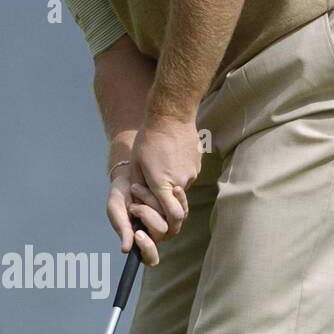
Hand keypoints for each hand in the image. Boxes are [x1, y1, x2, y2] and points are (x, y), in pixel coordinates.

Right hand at [106, 167, 168, 266]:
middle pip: (160, 231)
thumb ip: (121, 228)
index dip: (147, 248)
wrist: (130, 174)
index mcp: (140, 240)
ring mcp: (169, 223)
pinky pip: (183, 209)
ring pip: (171, 218)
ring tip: (139, 191)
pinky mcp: (177, 210)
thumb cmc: (121, 194)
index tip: (138, 234)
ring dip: (153, 201)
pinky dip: (178, 198)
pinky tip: (174, 189)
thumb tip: (125, 249)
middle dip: (145, 213)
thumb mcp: (116, 209)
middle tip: (132, 204)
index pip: (150, 257)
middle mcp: (156, 235)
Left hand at [129, 115, 200, 236]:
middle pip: (174, 202)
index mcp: (162, 184)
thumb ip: (139, 187)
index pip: (172, 215)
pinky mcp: (198, 166)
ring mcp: (192, 174)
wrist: (171, 116)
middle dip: (164, 199)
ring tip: (161, 163)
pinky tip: (171, 157)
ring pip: (180, 189)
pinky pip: (187, 177)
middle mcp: (180, 182)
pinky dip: (179, 173)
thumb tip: (139, 204)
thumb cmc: (148, 140)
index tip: (154, 210)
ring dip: (171, 184)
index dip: (165, 217)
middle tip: (154, 182)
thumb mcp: (136, 164)